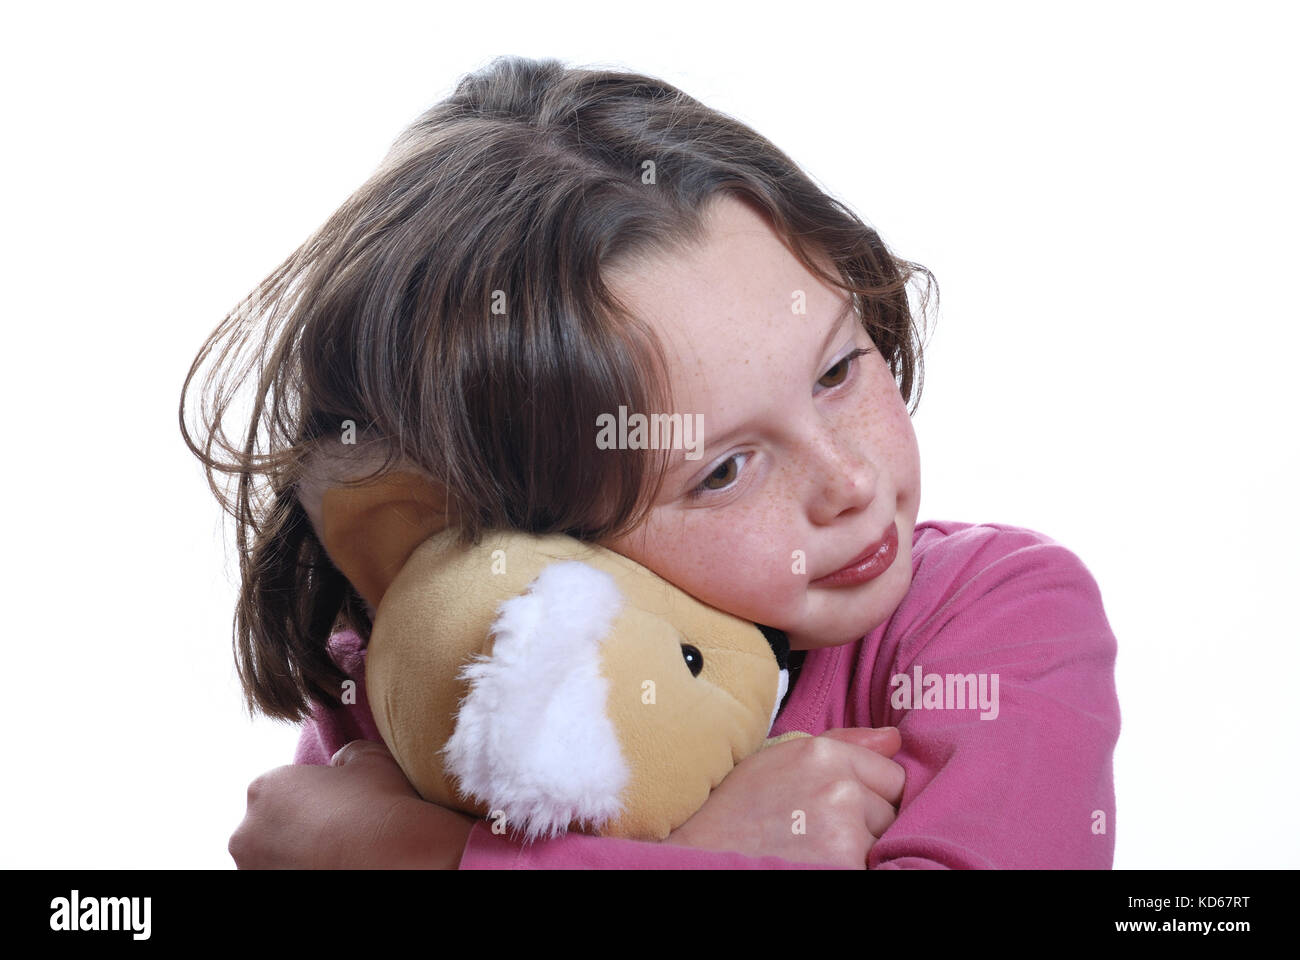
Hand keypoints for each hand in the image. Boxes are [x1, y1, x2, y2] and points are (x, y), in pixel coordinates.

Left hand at [228, 739, 475, 868]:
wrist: (394, 857)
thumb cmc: (380, 804)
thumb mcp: (369, 757)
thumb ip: (346, 755)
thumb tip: (340, 763)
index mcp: (264, 788)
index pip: (283, 792)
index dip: (314, 799)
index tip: (339, 808)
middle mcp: (247, 833)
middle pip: (272, 829)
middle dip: (299, 832)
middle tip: (340, 835)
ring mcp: (255, 871)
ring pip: (278, 860)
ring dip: (301, 858)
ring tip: (343, 857)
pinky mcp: (270, 890)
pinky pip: (290, 874)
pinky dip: (310, 871)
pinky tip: (342, 866)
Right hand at [664, 727, 904, 868]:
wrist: (699, 855)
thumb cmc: (736, 811)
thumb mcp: (779, 760)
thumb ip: (842, 744)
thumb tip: (896, 739)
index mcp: (821, 753)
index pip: (891, 774)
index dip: (872, 795)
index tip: (843, 809)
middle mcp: (838, 787)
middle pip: (891, 810)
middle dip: (868, 822)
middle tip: (820, 831)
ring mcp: (843, 830)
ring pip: (884, 843)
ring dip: (861, 849)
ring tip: (816, 848)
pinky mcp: (843, 866)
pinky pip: (872, 867)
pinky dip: (850, 868)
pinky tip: (818, 864)